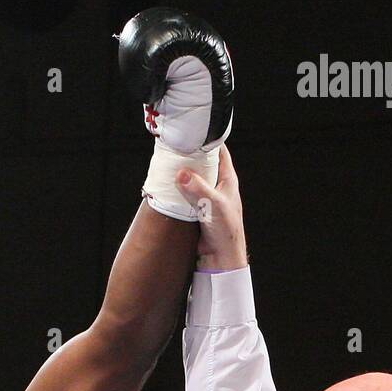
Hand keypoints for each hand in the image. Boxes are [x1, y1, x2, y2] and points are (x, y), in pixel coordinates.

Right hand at [176, 143, 246, 270]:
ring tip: (165, 165)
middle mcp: (217, 186)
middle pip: (202, 164)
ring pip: (191, 180)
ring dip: (180, 175)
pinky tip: (164, 188)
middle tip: (172, 148)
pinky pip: (184, 196)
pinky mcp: (195, 210)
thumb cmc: (226, 231)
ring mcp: (205, 198)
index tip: (190, 132)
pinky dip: (175, 192)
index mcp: (227, 179)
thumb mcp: (213, 205)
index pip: (218, 151)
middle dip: (188, 156)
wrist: (221, 258)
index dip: (206, 140)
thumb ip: (198, 188)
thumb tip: (181, 173)